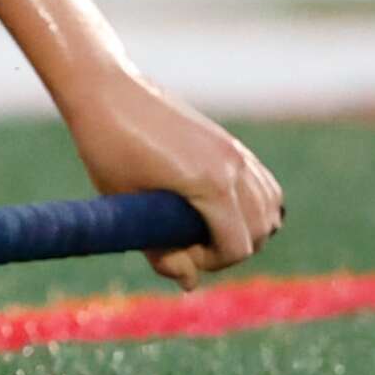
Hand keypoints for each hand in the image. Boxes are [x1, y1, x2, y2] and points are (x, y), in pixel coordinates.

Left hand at [59, 65, 283, 282]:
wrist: (104, 90)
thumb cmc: (107, 148)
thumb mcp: (127, 207)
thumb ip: (161, 251)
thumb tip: (189, 285)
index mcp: (211, 183)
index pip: (237, 247)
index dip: (209, 262)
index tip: (177, 253)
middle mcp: (234, 166)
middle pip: (259, 232)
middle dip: (228, 249)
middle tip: (185, 242)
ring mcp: (237, 151)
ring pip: (270, 209)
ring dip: (247, 228)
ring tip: (203, 228)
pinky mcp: (231, 143)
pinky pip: (264, 184)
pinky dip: (254, 205)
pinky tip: (220, 210)